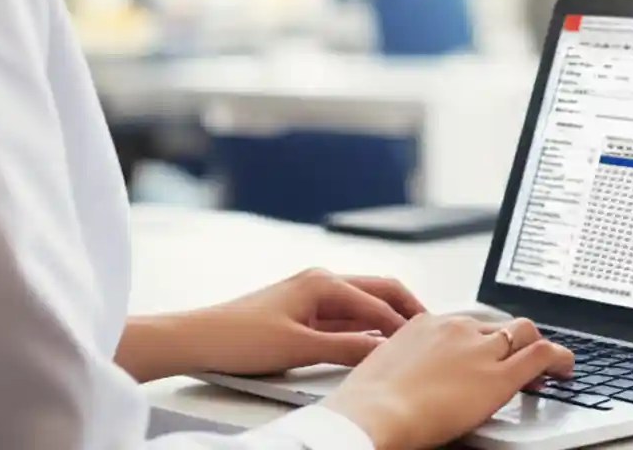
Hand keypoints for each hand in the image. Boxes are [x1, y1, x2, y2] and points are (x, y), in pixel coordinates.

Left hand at [116, 269, 426, 381]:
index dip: (405, 323)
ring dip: (387, 317)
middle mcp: (321, 281)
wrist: (199, 338)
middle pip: (379, 291)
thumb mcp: (300, 348)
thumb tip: (383, 352)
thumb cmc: (239, 336)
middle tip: (433, 329)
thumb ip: (346, 349)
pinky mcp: (303, 311)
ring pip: (364, 303)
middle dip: (407, 308)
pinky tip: (375, 342)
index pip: (378, 302)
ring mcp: (312, 295)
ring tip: (412, 338)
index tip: (429, 339)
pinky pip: (346, 316)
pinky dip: (366, 327)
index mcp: (323, 282)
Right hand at [323, 315, 573, 449]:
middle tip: (519, 361)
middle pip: (497, 325)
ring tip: (548, 366)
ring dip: (536, 347)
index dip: (483, 341)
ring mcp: (479, 350)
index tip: (486, 354)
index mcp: (425, 324)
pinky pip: (540, 355)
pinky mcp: (498, 377)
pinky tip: (565, 368)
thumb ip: (406, 365)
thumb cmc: (368, 402)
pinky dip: (558, 358)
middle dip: (511, 341)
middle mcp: (456, 328)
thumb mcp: (383, 368)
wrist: (373, 414)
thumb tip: (410, 377)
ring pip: (523, 333)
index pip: (466, 324)